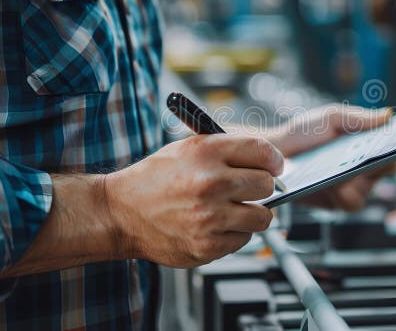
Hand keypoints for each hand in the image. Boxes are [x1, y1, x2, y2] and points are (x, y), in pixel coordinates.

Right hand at [105, 135, 282, 267]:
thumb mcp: (188, 149)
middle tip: (249, 189)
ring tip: (233, 209)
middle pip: (267, 185)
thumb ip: (227, 151)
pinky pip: (244, 239)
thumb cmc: (155, 179)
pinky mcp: (207, 246)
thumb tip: (268, 160)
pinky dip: (235, 233)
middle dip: (261, 186)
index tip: (274, 166)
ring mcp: (209, 217)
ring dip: (252, 213)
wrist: (120, 213)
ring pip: (263, 216)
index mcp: (207, 152)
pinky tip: (215, 225)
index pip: (263, 152)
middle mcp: (210, 182)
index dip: (274, 160)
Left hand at [267, 104, 395, 210]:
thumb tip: (389, 116)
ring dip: (358, 179)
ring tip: (343, 169)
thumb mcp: (331, 118)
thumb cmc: (303, 134)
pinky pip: (351, 202)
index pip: (393, 148)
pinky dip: (343, 192)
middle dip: (380, 162)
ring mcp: (351, 187)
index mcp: (366, 146)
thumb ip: (358, 119)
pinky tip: (331, 182)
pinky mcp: (336, 203)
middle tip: (372, 153)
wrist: (275, 153)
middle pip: (386, 170)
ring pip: (369, 188)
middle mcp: (363, 169)